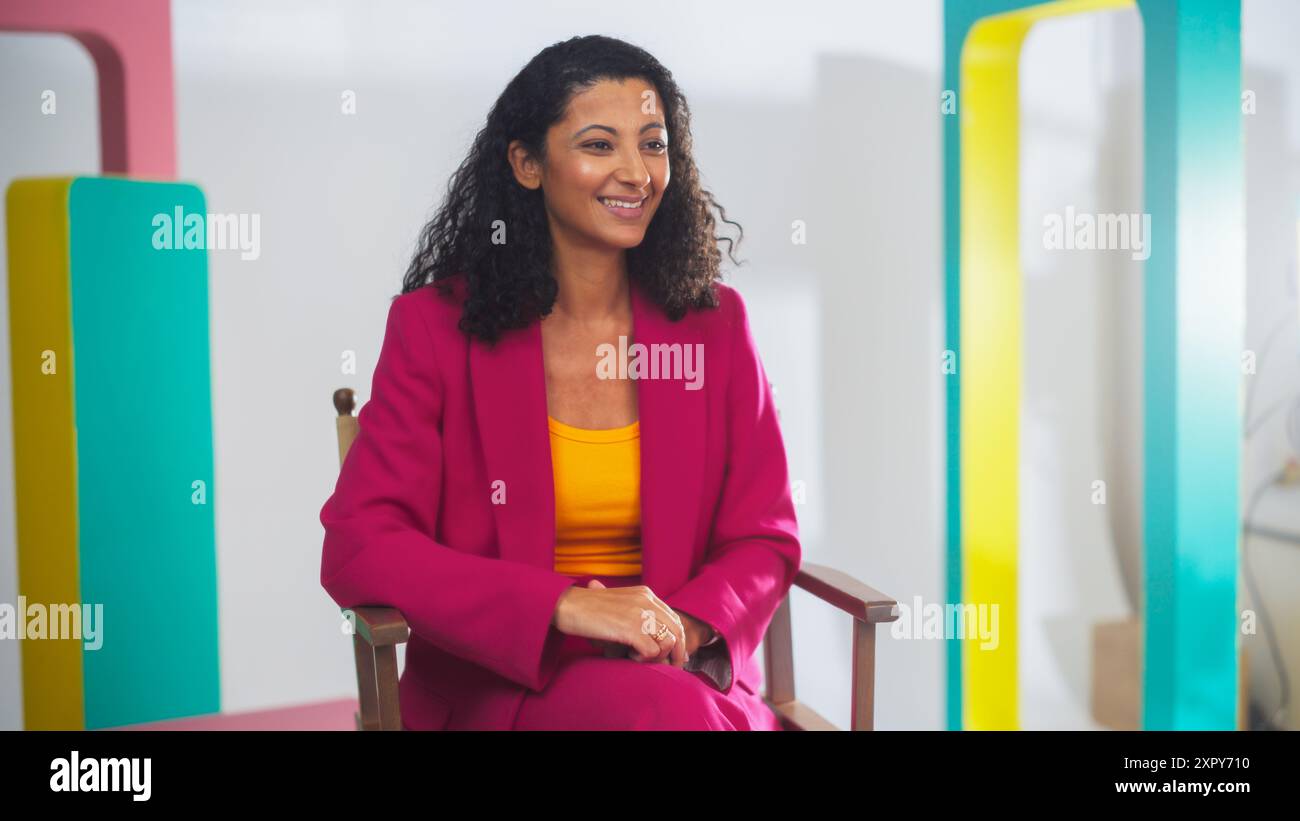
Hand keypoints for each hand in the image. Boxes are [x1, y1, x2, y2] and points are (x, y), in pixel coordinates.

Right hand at [583, 581, 711, 662]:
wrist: (566, 604)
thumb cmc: (587, 608)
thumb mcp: (618, 604)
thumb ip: (636, 613)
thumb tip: (651, 637)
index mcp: (646, 594)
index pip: (674, 619)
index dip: (679, 640)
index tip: (677, 656)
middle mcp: (647, 601)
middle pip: (677, 631)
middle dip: (678, 653)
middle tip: (672, 668)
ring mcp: (640, 614)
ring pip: (669, 641)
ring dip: (660, 656)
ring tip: (643, 658)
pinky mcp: (631, 628)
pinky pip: (652, 651)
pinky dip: (644, 659)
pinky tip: (631, 657)